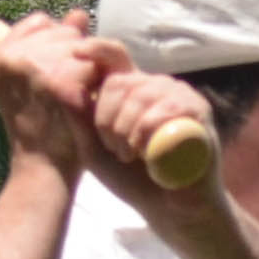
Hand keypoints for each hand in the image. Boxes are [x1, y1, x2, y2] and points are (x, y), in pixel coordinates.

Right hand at [0, 11, 118, 178]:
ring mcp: (32, 67)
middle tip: (62, 96)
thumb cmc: (43, 125)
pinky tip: (84, 106)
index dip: (57, 48)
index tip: (50, 81)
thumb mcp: (37, 80)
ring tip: (72, 102)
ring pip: (80, 48)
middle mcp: (9, 56)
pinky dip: (96, 85)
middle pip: (64, 33)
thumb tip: (78, 13)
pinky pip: (92, 66)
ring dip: (87, 73)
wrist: (43, 169)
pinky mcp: (58, 82)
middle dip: (74, 59)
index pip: (42, 23)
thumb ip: (55, 43)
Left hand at [74, 64, 233, 227]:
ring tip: (131, 155)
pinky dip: (149, 129)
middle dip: (107, 118)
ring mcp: (178, 95)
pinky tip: (147, 150)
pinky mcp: (197, 110)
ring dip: (127, 128)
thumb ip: (77, 119)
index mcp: (130, 89)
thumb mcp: (93, 149)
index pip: (113, 56)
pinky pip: (166, 107)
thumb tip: (60, 82)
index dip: (96, 49)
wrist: (169, 209)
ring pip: (140, 93)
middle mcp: (154, 86)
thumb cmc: (132, 179)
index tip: (77, 52)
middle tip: (114, 149)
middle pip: (119, 81)